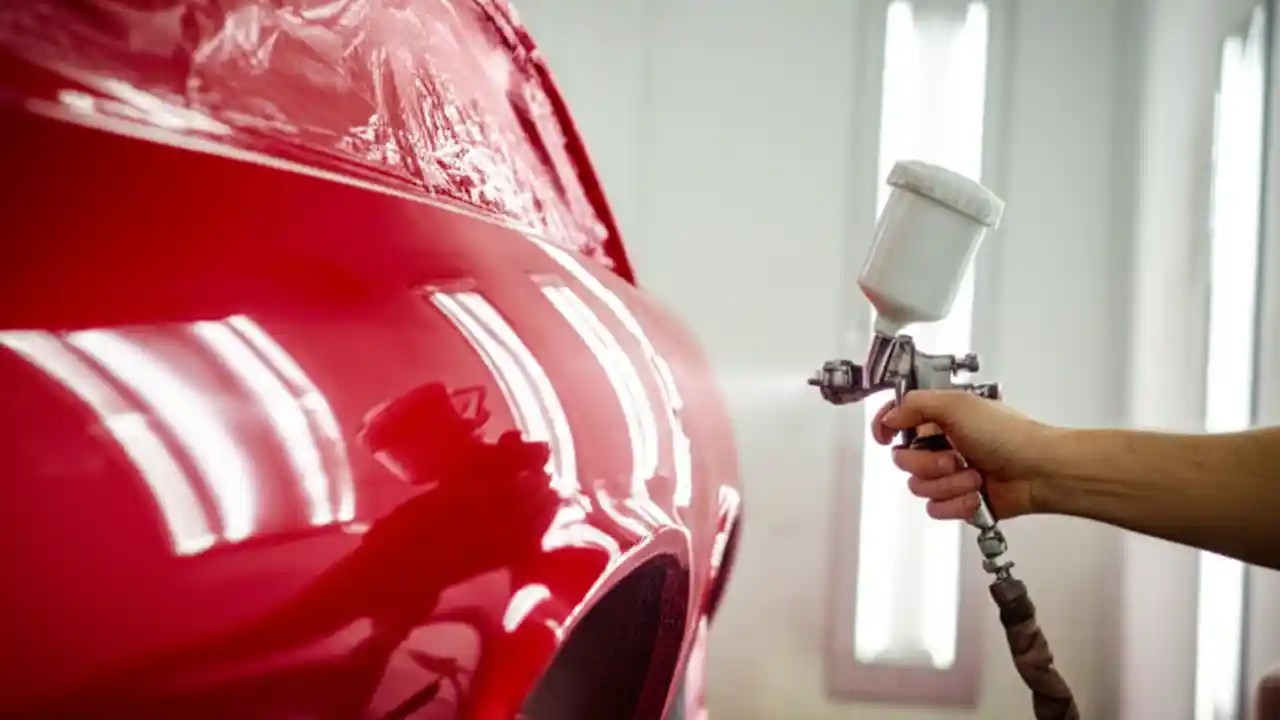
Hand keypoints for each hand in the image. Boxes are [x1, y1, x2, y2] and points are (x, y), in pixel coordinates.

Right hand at [871, 390, 1058, 520]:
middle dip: (928, 464)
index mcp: (941, 418)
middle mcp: (943, 445)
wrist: (1039, 472)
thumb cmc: (1010, 436)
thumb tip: (890, 415)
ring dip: (948, 484)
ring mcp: (950, 474)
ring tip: (974, 477)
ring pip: (919, 487)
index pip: (898, 419)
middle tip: (954, 458)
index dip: (886, 427)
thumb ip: (915, 405)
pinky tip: (975, 494)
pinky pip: (935, 509)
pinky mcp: (959, 500)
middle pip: (904, 460)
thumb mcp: (958, 405)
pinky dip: (956, 503)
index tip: (885, 435)